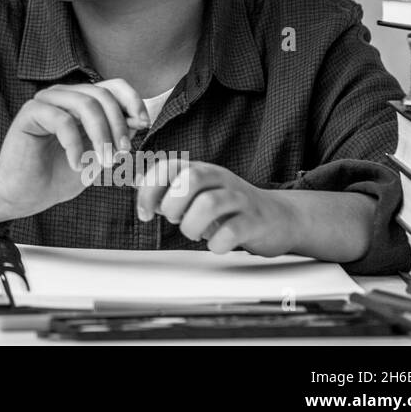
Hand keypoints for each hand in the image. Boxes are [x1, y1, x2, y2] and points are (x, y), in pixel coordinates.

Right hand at [0, 78, 151, 218]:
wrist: (26, 194)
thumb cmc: (59, 175)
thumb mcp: (98, 155)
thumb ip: (115, 136)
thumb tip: (139, 119)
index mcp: (81, 101)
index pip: (113, 86)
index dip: (132, 100)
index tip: (144, 124)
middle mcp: (63, 95)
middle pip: (101, 95)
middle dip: (118, 125)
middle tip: (122, 154)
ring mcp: (45, 101)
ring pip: (84, 104)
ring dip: (101, 135)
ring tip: (103, 162)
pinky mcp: (29, 113)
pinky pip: (62, 121)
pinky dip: (75, 145)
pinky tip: (76, 165)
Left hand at [135, 159, 298, 256]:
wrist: (277, 217)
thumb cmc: (228, 208)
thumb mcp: (197, 193)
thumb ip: (167, 190)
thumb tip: (133, 184)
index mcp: (200, 170)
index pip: (168, 166)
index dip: (149, 189)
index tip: (143, 214)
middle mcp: (220, 179)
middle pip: (190, 178)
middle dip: (172, 203)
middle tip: (173, 219)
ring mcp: (240, 198)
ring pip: (210, 203)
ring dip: (192, 225)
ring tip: (193, 233)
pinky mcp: (256, 221)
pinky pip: (233, 231)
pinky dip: (217, 243)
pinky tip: (215, 245)